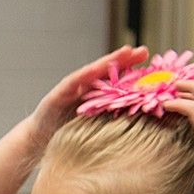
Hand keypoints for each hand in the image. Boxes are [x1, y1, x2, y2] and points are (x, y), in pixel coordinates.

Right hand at [29, 45, 150, 142]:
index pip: (118, 82)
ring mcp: (70, 90)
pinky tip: (95, 69)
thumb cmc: (68, 137)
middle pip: (107, 72)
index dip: (135, 73)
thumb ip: (113, 120)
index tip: (154, 66)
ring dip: (108, 61)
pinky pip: (73, 83)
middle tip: (143, 51)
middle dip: (125, 60)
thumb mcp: (96, 129)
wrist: (39, 142)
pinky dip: (84, 75)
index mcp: (97, 97)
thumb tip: (141, 121)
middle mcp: (85, 90)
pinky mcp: (57, 95)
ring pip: (92, 73)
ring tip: (125, 52)